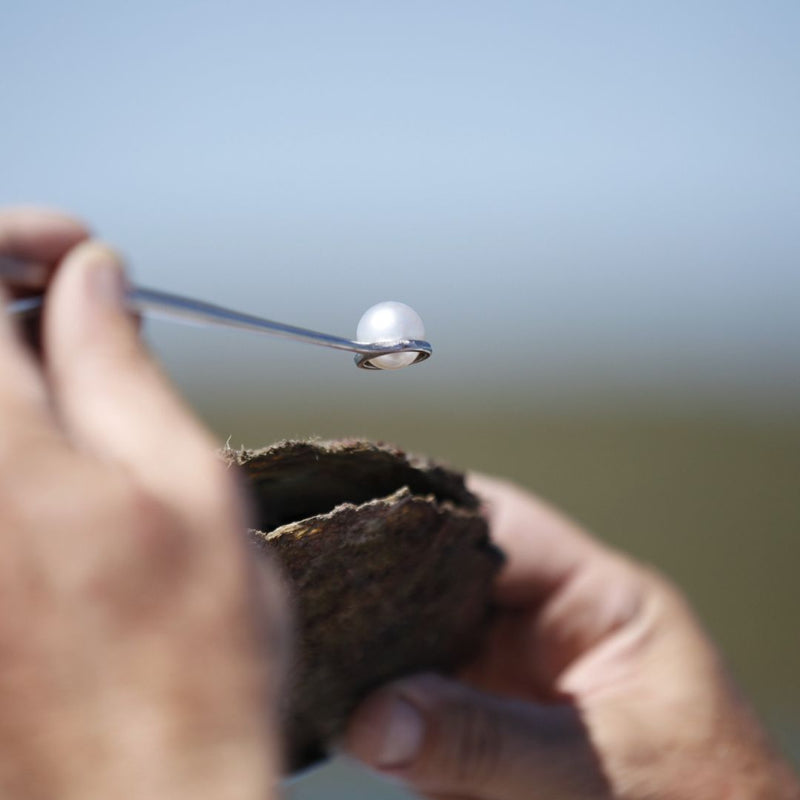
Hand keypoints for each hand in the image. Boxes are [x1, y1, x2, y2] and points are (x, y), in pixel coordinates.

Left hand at [0, 208, 285, 798]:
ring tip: (81, 377)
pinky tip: (52, 440)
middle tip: (88, 306)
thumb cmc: (191, 660)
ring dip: (14, 362)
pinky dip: (11, 421)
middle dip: (13, 292)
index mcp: (1, 458)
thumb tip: (95, 278)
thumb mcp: (191, 490)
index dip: (19, 239)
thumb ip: (124, 368)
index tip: (80, 252)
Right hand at [346, 474, 799, 798]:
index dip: (425, 509)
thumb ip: (485, 741)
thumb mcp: (595, 772)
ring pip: (426, 634)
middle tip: (310, 571)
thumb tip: (367, 718)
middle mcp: (547, 628)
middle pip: (450, 574)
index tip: (351, 507)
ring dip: (373, 636)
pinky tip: (330, 688)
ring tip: (304, 624)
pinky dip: (377, 696)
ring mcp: (512, 679)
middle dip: (384, 573)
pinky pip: (418, 698)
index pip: (500, 525)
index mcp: (598, 599)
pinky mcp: (486, 729)